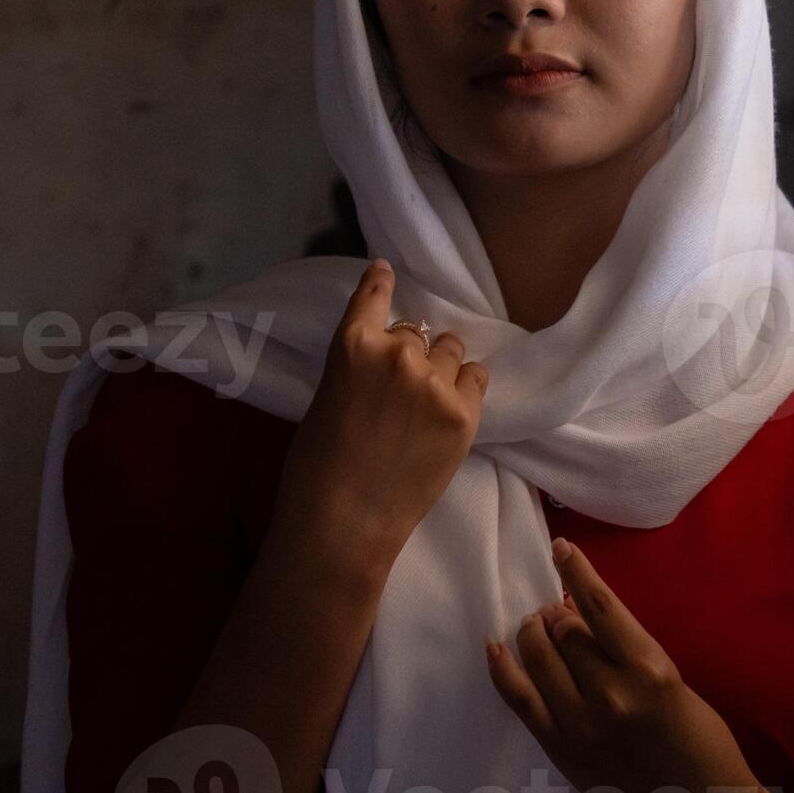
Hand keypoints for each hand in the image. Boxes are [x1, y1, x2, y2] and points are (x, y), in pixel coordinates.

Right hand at [268, 259, 488, 575]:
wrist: (344, 522)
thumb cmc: (316, 468)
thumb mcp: (327, 398)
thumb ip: (357, 367)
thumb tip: (382, 355)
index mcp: (352, 344)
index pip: (374, 294)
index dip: (382, 281)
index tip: (387, 270)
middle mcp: (397, 353)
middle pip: (417, 331)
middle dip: (410, 352)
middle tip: (400, 390)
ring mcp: (435, 383)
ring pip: (451, 349)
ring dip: (441, 366)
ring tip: (426, 402)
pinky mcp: (464, 414)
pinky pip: (477, 378)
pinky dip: (465, 388)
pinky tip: (449, 411)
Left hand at [484, 538, 756, 792]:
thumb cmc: (700, 742)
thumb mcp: (674, 683)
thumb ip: (627, 652)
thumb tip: (581, 616)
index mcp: (649, 670)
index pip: (599, 606)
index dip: (576, 570)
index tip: (562, 548)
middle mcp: (610, 695)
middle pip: (563, 631)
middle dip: (555, 613)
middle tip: (555, 610)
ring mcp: (580, 727)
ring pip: (537, 658)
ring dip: (532, 634)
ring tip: (536, 627)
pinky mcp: (561, 752)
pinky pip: (518, 700)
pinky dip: (502, 668)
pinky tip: (495, 648)